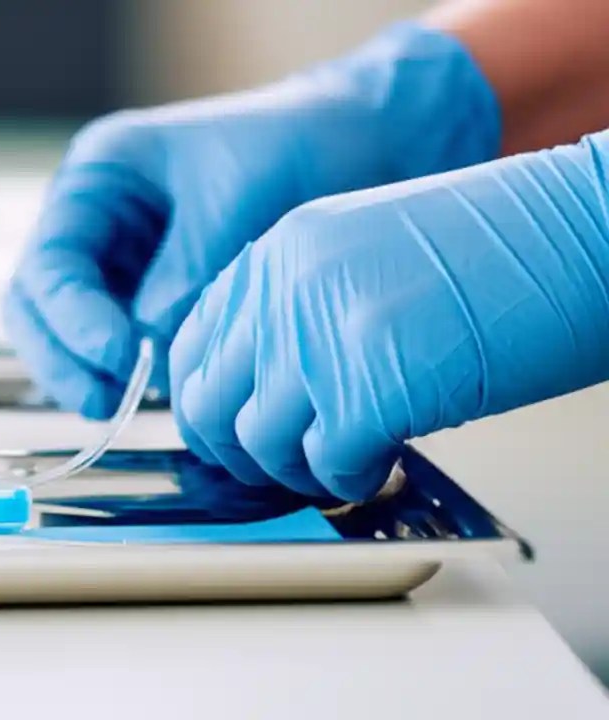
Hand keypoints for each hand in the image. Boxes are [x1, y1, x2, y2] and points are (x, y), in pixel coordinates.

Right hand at [4, 23, 498, 418]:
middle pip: (37, 305)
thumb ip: (181, 282)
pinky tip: (158, 393)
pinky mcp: (144, 295)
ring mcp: (114, 259)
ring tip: (129, 407)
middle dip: (65, 358)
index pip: (52, 264)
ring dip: (86, 373)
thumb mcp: (230, 212)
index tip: (123, 357)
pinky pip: (113, 342)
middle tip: (111, 404)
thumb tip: (147, 353)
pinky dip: (123, 372)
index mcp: (99, 176)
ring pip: (64, 332)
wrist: (354, 145)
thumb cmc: (293, 152)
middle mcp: (91, 219)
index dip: (74, 320)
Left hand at [170, 131, 608, 500]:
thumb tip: (263, 388)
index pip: (190, 346)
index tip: (232, 429)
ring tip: (342, 460)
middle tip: (282, 464)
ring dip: (297, 470)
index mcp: (277, 255)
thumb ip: (299, 310)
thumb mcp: (361, 256)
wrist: (579, 229)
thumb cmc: (495, 248)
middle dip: (239, 451)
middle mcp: (283, 293)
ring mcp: (318, 340)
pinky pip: (325, 466)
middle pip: (208, 404)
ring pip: (257, 444)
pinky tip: (384, 460)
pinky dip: (351, 479)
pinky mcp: (367, 391)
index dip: (207, 402)